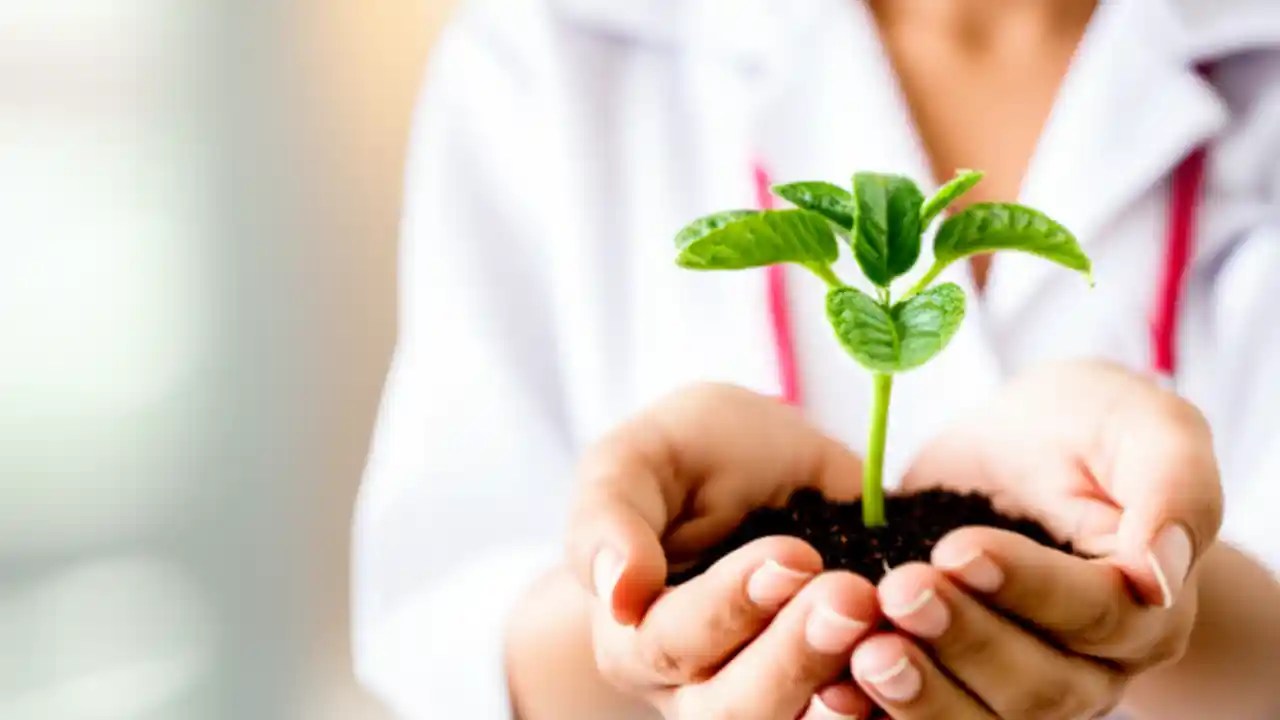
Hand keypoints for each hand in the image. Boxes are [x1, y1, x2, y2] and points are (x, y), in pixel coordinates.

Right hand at [566, 384, 879, 718]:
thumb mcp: (637, 459)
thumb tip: (617, 591)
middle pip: (735, 712)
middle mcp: (696, 687)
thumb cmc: (688, 456)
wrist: (764, 463)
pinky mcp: (836, 692)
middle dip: (795, 658)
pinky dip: (889, 702)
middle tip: (850, 597)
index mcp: (634, 634)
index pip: (673, 644)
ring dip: (844, 689)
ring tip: (885, 624)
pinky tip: (919, 658)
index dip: (731, 607)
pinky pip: (859, 717)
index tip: (792, 554)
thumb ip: (610, 517)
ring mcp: (769, 698)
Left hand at [851, 360, 1222, 717]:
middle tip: (899, 592)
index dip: (1029, 588)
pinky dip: (877, 711)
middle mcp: (1091, 665)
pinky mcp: (957, 684)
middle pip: (1037, 684)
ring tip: (866, 651)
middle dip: (964, 640)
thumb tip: (1162, 570)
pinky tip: (836, 683)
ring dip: (922, 694)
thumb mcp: (1143, 423)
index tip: (957, 548)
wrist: (1019, 450)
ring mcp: (1021, 686)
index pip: (1099, 614)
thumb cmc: (1086, 428)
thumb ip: (1174, 483)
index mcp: (1149, 605)